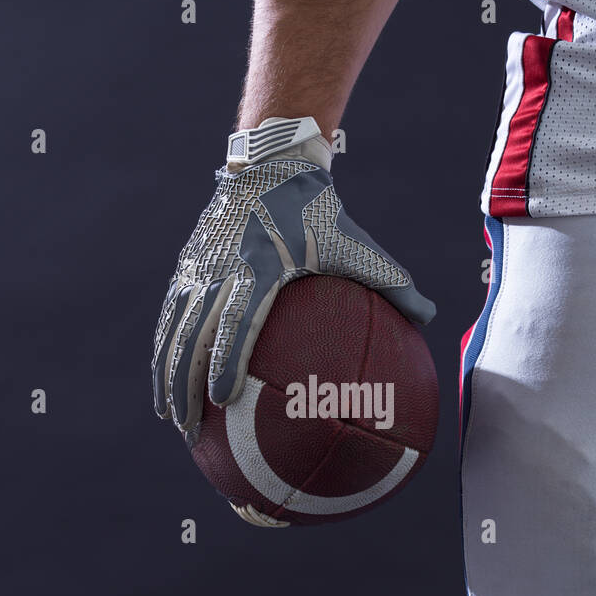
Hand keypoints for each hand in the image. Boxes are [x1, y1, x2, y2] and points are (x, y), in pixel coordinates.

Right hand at [152, 156, 434, 435]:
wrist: (271, 166)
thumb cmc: (318, 212)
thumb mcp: (356, 244)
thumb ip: (393, 282)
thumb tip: (430, 318)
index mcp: (260, 267)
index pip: (237, 322)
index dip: (226, 362)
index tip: (222, 400)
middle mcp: (221, 269)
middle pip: (193, 336)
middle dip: (184, 386)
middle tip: (188, 429)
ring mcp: (199, 268)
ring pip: (175, 329)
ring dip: (167, 376)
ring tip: (171, 417)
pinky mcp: (188, 267)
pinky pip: (172, 315)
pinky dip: (165, 349)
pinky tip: (166, 381)